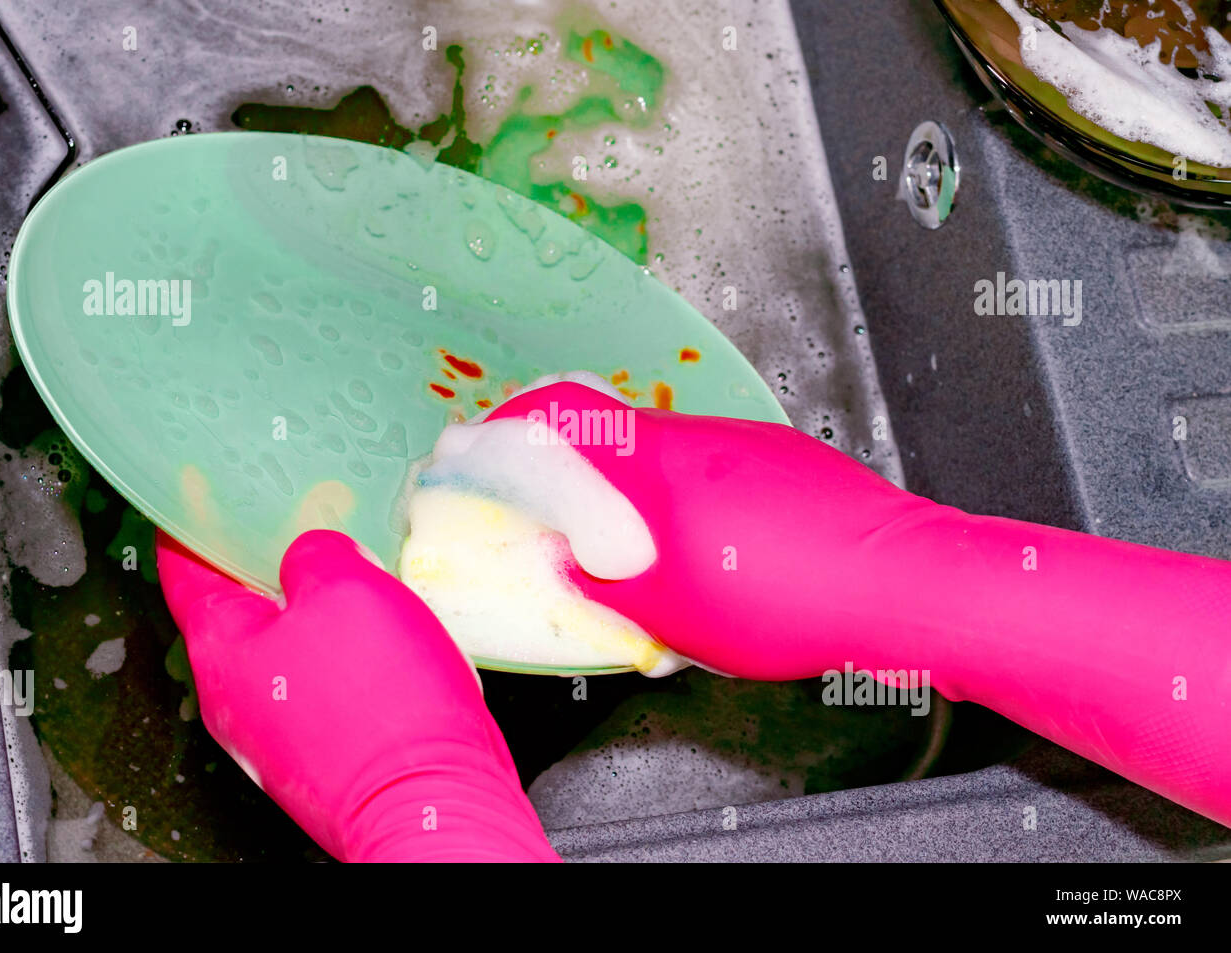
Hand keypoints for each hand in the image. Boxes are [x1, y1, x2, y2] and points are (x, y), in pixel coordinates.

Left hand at [155, 529, 558, 861]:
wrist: (434, 802)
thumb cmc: (383, 705)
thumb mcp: (349, 588)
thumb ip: (318, 555)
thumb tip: (313, 556)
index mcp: (223, 651)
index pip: (185, 571)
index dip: (190, 524)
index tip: (193, 495)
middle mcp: (240, 700)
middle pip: (240, 612)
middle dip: (270, 568)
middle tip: (301, 525)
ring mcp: (282, 734)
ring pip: (291, 649)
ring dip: (322, 613)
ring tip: (363, 579)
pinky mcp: (329, 755)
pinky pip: (329, 685)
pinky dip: (351, 655)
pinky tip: (392, 640)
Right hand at [473, 381, 1230, 826]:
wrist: (902, 582)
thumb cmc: (796, 601)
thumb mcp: (681, 616)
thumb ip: (610, 587)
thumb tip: (566, 571)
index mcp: (654, 474)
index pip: (549, 424)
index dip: (494, 442)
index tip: (461, 462)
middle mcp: (687, 442)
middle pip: (587, 422)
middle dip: (538, 452)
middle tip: (518, 492)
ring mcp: (730, 444)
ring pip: (639, 446)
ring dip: (604, 481)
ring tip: (608, 540)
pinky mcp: (768, 457)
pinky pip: (687, 463)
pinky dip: (660, 494)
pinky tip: (682, 543)